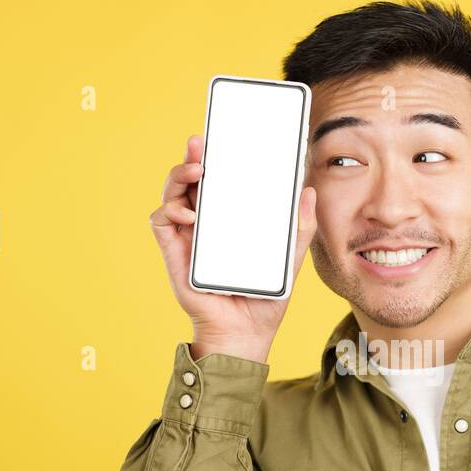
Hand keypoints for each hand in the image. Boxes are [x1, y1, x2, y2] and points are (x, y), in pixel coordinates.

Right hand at [149, 134, 316, 362]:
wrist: (246, 334)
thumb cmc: (264, 299)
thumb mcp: (289, 259)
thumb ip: (299, 228)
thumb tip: (309, 193)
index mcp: (230, 221)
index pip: (220, 182)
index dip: (216, 157)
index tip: (222, 136)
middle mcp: (206, 225)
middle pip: (192, 181)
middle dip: (192, 156)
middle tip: (200, 141)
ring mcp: (189, 238)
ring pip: (173, 194)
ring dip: (178, 176)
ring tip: (196, 170)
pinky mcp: (175, 253)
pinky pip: (161, 222)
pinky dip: (169, 210)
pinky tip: (189, 213)